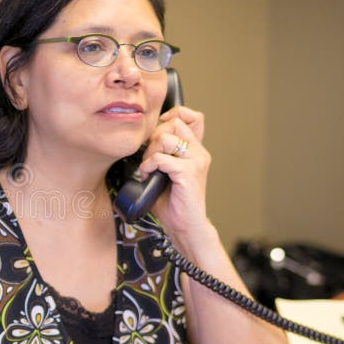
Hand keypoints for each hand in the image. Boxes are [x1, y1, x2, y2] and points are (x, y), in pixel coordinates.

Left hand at [138, 106, 211, 240]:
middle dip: (154, 137)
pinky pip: (160, 158)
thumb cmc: (173, 202)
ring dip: (149, 153)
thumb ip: (162, 153)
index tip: (156, 134)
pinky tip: (147, 177)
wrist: (185, 226)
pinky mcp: (188, 172)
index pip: (190, 116)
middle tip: (149, 158)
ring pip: (165, 138)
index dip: (170, 118)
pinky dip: (148, 166)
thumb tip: (144, 138)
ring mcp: (196, 161)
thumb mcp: (166, 171)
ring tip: (149, 169)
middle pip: (173, 123)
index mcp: (196, 150)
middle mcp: (199, 152)